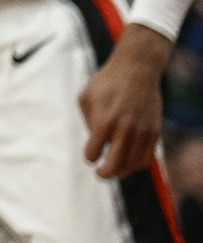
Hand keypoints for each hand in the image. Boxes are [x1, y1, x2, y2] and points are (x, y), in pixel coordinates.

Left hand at [80, 23, 168, 178]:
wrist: (137, 69)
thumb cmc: (107, 82)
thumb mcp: (87, 97)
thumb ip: (88, 121)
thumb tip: (95, 142)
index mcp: (104, 120)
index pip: (93, 152)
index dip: (90, 157)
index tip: (90, 155)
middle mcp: (125, 128)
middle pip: (115, 165)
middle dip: (105, 174)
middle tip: (101, 174)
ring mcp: (142, 131)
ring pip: (133, 165)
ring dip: (123, 170)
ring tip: (115, 168)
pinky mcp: (155, 131)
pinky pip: (147, 157)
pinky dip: (137, 164)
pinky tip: (129, 160)